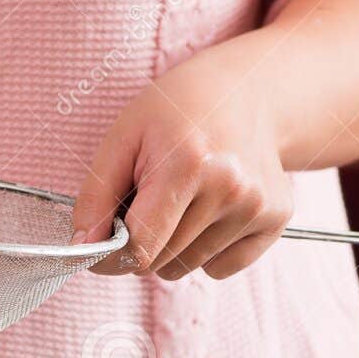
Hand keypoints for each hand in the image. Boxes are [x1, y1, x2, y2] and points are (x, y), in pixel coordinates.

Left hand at [72, 40, 294, 280]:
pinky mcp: (276, 219)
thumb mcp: (124, 135)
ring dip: (174, 246)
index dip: (111, 255)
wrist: (249, 89)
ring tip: (184, 198)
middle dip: (143, 242)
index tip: (103, 245)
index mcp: (187, 163)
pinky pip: (221, 268)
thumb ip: (96, 194)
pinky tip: (212, 210)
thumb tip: (82, 248)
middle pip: (161, 262)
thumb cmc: (177, 111)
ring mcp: (257, 205)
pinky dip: (208, 251)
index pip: (139, 248)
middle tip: (150, 199)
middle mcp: (229, 187)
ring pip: (188, 267)